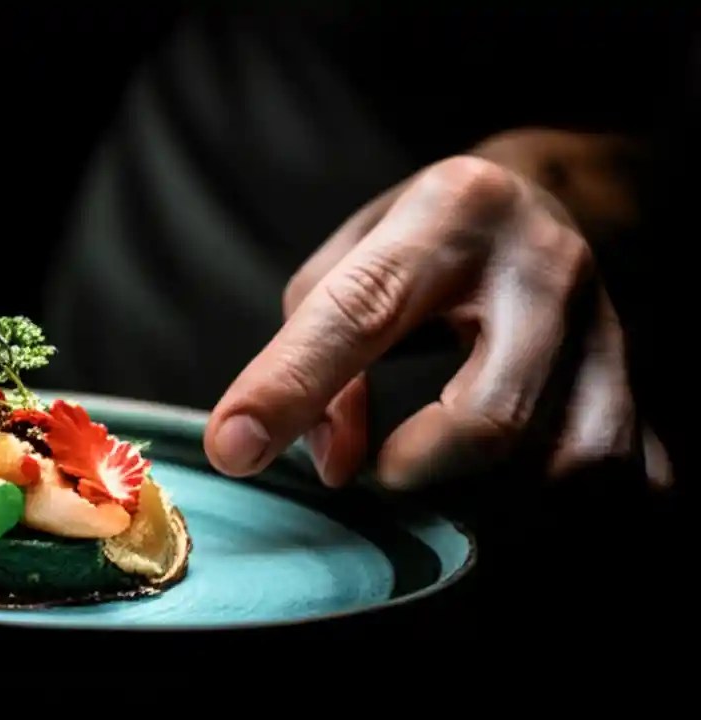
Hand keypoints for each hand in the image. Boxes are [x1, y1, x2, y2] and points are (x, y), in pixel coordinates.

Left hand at [203, 154, 673, 490]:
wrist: (550, 198)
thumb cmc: (426, 238)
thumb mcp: (350, 258)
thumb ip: (314, 353)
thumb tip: (332, 466)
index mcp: (453, 212)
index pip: (360, 311)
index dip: (291, 388)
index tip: (234, 449)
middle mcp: (545, 267)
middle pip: (488, 421)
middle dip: (415, 471)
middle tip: (381, 468)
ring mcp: (613, 328)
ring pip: (566, 468)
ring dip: (490, 501)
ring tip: (449, 468)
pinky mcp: (649, 381)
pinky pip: (631, 484)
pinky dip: (566, 511)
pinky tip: (523, 489)